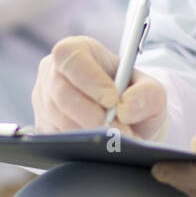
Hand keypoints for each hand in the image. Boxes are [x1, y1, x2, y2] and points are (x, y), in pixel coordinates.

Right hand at [32, 34, 167, 138]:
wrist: (127, 123)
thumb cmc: (134, 98)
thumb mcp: (152, 92)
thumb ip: (148, 94)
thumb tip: (126, 107)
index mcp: (79, 50)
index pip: (71, 56)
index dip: (89, 78)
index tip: (113, 99)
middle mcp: (54, 72)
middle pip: (60, 91)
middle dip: (91, 114)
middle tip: (118, 129)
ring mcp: (44, 100)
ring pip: (57, 118)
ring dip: (87, 132)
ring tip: (115, 140)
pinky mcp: (43, 126)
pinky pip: (55, 137)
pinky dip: (79, 144)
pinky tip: (100, 146)